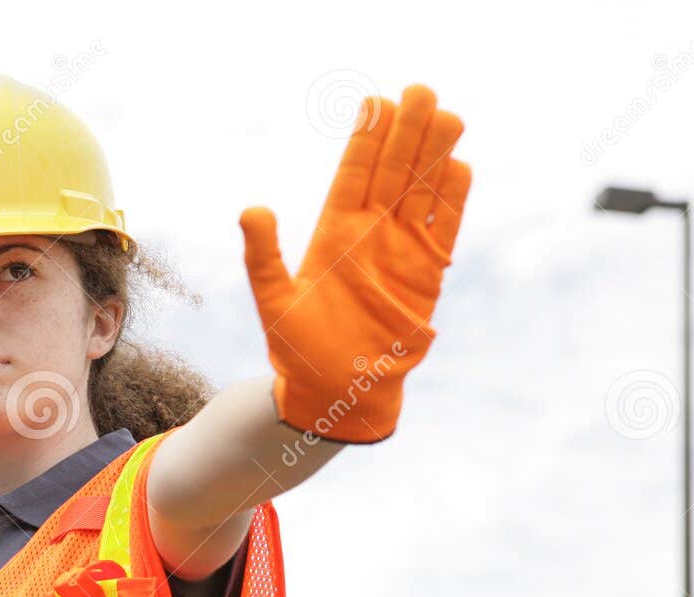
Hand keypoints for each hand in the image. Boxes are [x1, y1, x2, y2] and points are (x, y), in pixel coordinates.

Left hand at [240, 84, 471, 442]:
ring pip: (422, 193)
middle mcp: (369, 237)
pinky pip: (443, 230)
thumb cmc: (299, 352)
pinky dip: (452, 201)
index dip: (366, 141)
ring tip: (446, 116)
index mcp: (333, 237)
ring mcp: (401, 253)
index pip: (353, 177)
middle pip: (393, 174)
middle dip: (406, 133)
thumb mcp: (273, 301)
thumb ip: (263, 256)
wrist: (338, 392)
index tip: (375, 102)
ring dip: (434, 156)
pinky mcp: (427, 275)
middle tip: (421, 91)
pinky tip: (458, 166)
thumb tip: (250, 209)